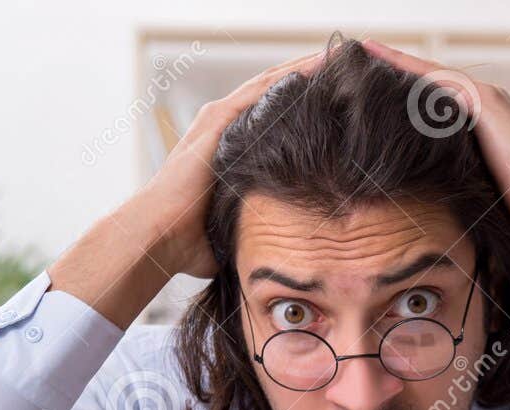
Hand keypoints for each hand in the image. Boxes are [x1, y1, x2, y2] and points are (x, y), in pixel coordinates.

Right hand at [134, 50, 329, 276]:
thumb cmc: (194, 242)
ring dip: (306, 69)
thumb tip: (292, 251)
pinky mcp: (216, 121)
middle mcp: (225, 127)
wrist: (160, 235)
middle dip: (312, 80)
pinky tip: (317, 67)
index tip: (344, 103)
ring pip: (272, 83)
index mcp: (233, 148)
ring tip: (341, 58)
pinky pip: (259, 91)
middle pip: (278, 92)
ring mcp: (219, 120)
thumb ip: (263, 225)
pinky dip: (288, 76)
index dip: (310, 107)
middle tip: (350, 69)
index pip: (279, 118)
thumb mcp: (240, 226)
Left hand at [363, 40, 509, 284]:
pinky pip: (435, 77)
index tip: (366, 103)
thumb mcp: (476, 201)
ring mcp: (485, 101)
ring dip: (392, 65)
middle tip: (352, 68)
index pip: (432, 112)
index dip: (399, 105)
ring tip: (356, 56)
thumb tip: (425, 223)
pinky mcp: (484, 101)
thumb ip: (454, 196)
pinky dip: (405, 65)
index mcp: (482, 132)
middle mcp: (483, 110)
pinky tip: (376, 55)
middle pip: (426, 89)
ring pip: (428, 76)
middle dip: (391, 79)